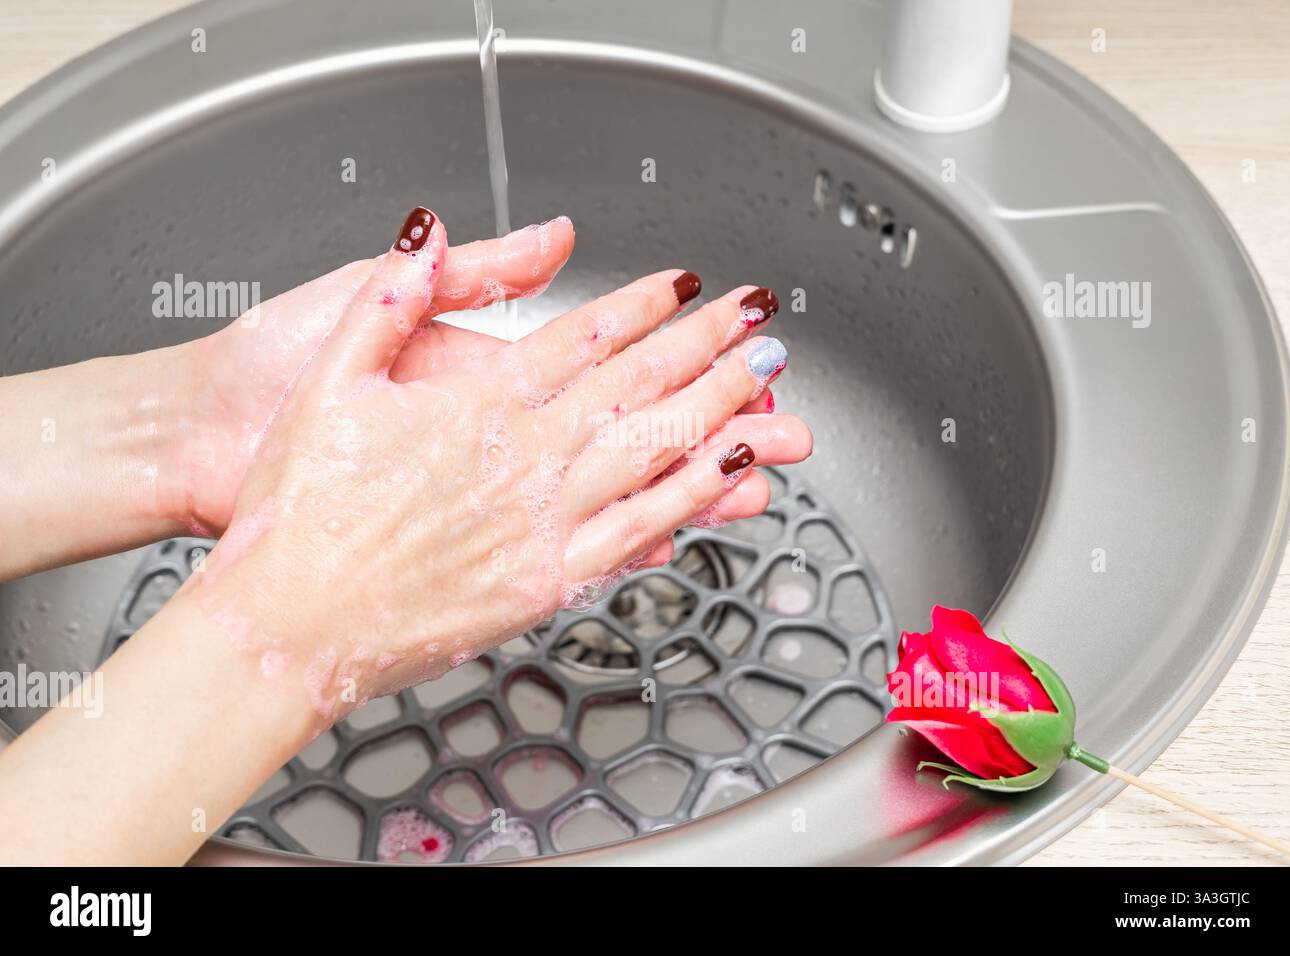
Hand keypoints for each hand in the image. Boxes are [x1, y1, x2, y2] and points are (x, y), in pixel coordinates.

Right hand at [187, 207, 811, 723]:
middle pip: (639, 382)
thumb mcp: (327, 379)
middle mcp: (525, 455)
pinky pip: (640, 530)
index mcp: (477, 401)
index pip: (583, 334)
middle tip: (756, 312)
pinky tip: (733, 474)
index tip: (682, 283)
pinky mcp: (548, 581)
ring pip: (656, 448)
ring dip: (721, 404)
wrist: (288, 621)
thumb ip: (389, 301)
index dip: (642, 302)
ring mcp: (544, 520)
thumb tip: (430, 234)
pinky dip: (695, 497)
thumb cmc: (296, 512)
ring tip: (768, 376)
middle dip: (707, 339)